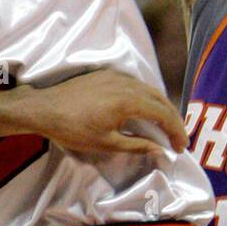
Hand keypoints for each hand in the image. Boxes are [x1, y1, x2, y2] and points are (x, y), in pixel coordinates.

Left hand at [20, 69, 187, 156]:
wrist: (44, 108)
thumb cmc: (74, 129)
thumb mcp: (106, 143)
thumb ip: (137, 145)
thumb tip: (160, 150)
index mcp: (129, 100)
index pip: (163, 114)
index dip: (176, 131)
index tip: (182, 147)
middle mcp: (127, 83)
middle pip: (160, 98)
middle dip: (173, 118)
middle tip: (178, 138)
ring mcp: (116, 76)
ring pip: (148, 89)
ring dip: (161, 106)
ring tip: (165, 126)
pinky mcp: (106, 75)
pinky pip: (135, 84)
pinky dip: (147, 97)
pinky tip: (145, 109)